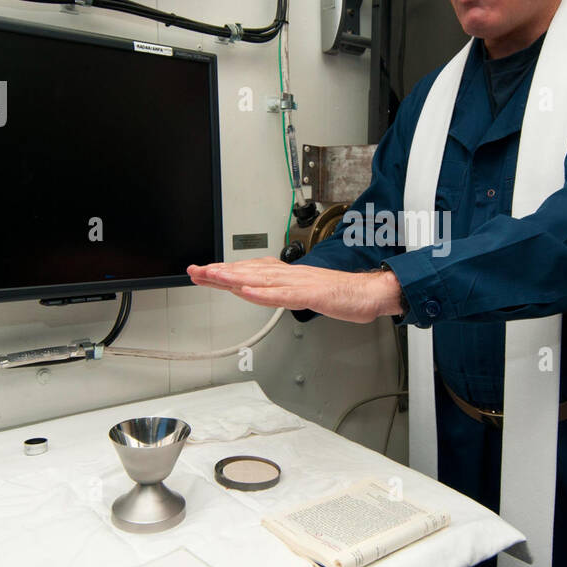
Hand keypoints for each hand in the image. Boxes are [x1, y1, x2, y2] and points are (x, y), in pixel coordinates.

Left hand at [187, 257, 404, 323]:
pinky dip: (264, 294)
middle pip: (249, 272)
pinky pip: (284, 295)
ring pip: (262, 280)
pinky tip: (247, 293)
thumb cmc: (342, 293)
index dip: (225, 271)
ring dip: (236, 278)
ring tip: (213, 276)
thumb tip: (260, 292)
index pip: (250, 271)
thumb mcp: (305, 292)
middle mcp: (290, 275)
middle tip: (195, 271)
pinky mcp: (312, 294)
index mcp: (287, 275)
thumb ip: (283, 291)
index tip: (202, 272)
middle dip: (220, 272)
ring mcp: (300, 283)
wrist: (370, 293)